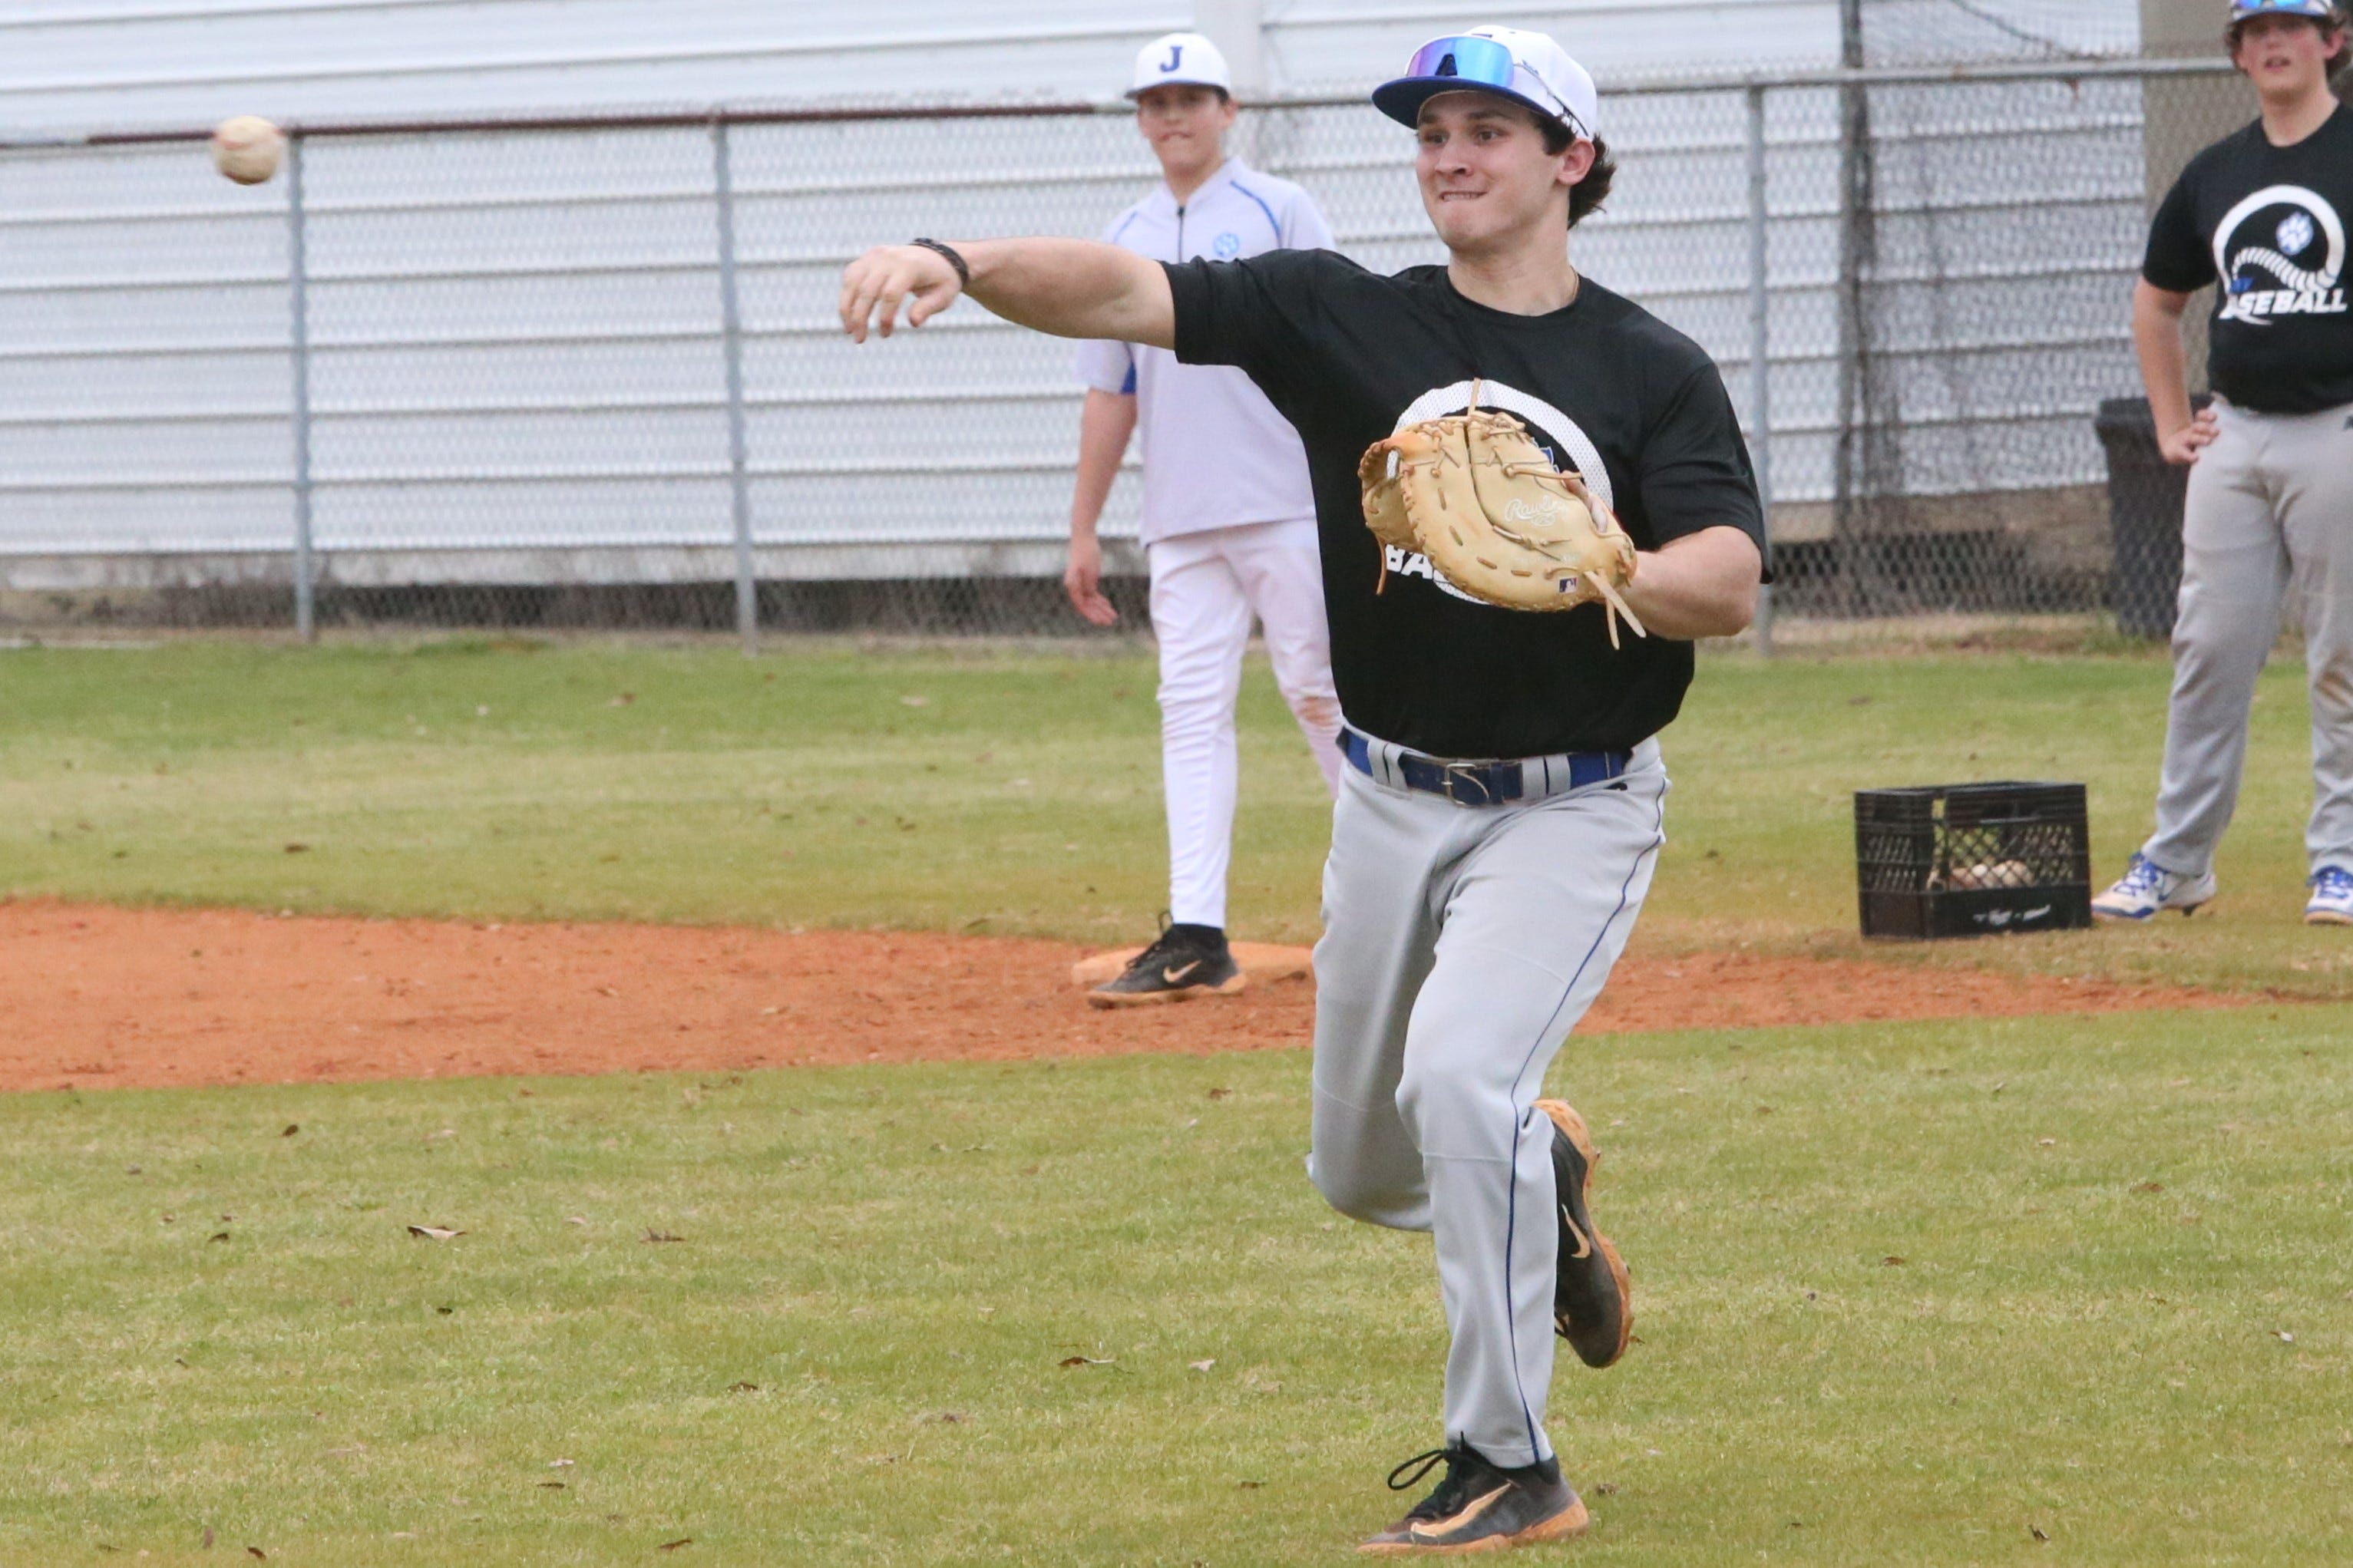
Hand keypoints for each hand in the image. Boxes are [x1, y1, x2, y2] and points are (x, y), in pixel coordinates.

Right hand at [838, 244, 962, 342]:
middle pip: (867, 289)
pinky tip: (848, 315)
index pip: (890, 293)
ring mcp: (875, 255)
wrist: (936, 257)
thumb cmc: (940, 281)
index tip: (885, 335)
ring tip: (849, 331)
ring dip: (847, 308)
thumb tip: (913, 323)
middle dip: (860, 317)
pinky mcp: (867, 258)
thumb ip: (928, 308)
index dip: (884, 317)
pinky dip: (846, 296)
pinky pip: (850, 276)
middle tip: (859, 340)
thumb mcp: (943, 295)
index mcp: (909, 266)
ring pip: (852, 281)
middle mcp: (889, 258)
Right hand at [1064, 535, 1117, 626]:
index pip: (1082, 605)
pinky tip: (1108, 605)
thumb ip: (1087, 584)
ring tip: (1113, 616)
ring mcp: (1081, 584)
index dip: (1092, 615)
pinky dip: (1101, 600)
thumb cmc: (1086, 551)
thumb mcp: (1089, 568)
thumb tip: (1089, 598)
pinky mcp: (1087, 581)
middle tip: (1111, 621)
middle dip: (1099, 614)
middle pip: (1087, 606)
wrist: (1085, 538)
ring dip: (1102, 609)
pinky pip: (1093, 595)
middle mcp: (1075, 587)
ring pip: (1091, 602)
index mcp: (1072, 585)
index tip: (1102, 621)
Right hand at [2158, 405, 2217, 465]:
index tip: (2215, 417)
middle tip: (2217, 431)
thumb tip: (2238, 436)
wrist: (2170, 450)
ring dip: (2200, 438)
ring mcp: (2183, 441)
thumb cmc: (2194, 444)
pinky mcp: (2177, 452)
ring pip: (2192, 437)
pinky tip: (2196, 458)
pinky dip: (2190, 456)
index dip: (2206, 415)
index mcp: (2197, 426)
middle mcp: (2190, 432)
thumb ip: (2214, 435)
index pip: (2200, 416)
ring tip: (2208, 441)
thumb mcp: (2201, 436)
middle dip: (2207, 428)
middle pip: (2197, 426)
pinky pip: (2184, 453)